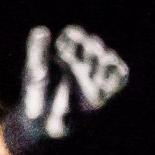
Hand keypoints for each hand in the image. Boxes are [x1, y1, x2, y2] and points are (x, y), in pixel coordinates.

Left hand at [0, 25, 128, 154]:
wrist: (43, 124)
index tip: (72, 42)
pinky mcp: (102, 95)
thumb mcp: (34, 71)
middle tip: (88, 55)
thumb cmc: (34, 96)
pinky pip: (119, 79)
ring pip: (107, 60)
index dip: (76, 36)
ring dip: (106, 58)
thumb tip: (42, 30)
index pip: (74, 37)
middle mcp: (78, 67)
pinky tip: (115, 69)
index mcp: (61, 58)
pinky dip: (120, 72)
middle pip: (93, 46)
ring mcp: (91, 80)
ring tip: (101, 62)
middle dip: (92, 47)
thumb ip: (37, 51)